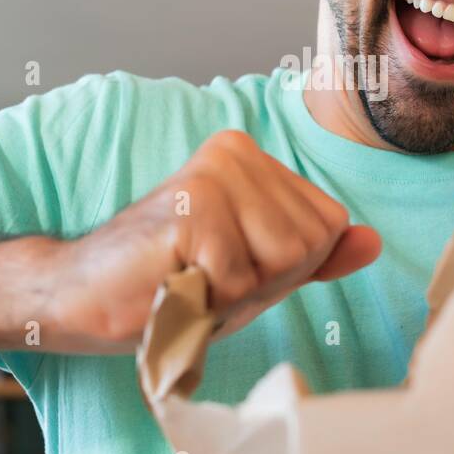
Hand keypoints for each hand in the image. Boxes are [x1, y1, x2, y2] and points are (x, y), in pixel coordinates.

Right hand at [43, 130, 381, 352]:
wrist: (80, 294)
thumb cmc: (168, 281)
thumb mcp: (254, 269)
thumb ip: (312, 254)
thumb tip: (373, 242)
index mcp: (253, 157)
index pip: (328, 226)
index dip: (288, 268)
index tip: (231, 266)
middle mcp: (236, 152)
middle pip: (308, 244)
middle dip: (264, 281)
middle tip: (205, 277)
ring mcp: (213, 175)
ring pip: (282, 260)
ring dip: (236, 292)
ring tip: (192, 279)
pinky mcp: (191, 205)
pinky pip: (241, 279)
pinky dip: (209, 301)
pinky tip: (173, 284)